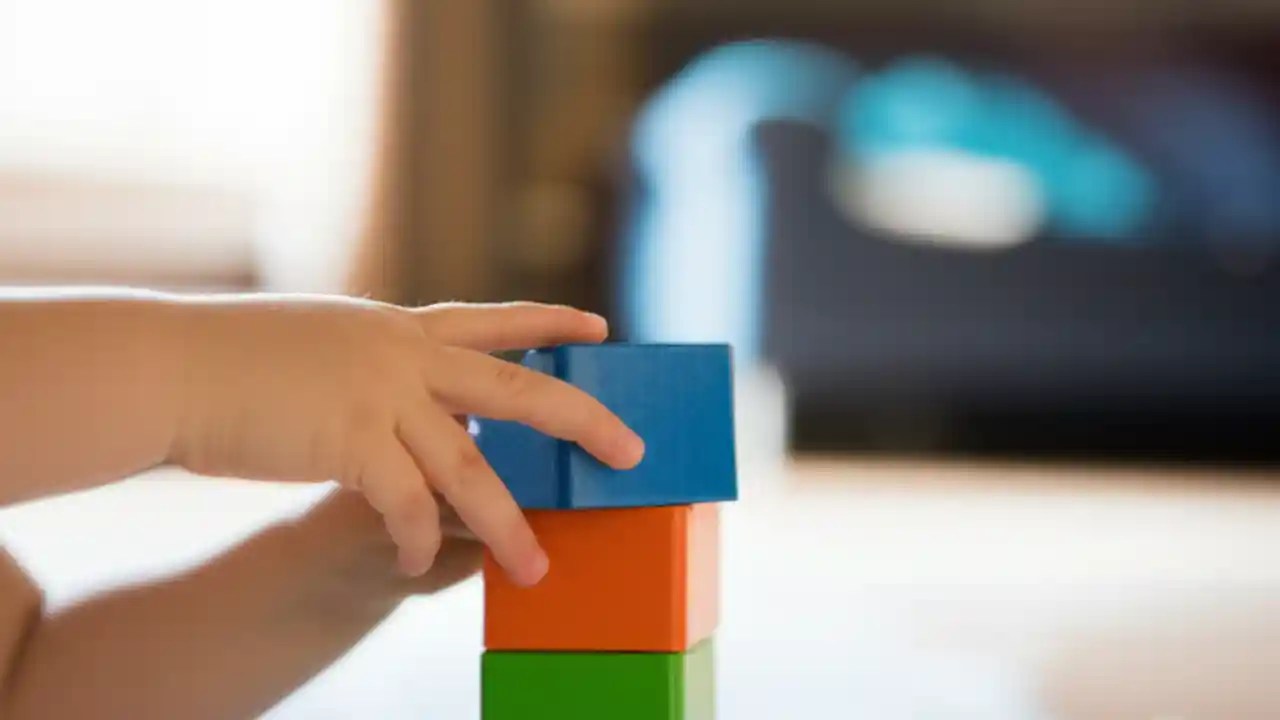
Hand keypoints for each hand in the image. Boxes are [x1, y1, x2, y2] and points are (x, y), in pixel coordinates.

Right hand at [169, 297, 644, 583]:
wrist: (170, 365)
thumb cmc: (235, 357)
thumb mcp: (324, 341)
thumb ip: (377, 361)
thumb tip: (413, 386)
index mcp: (401, 328)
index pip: (494, 318)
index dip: (551, 323)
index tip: (602, 330)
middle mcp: (405, 355)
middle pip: (517, 390)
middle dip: (581, 422)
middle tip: (630, 452)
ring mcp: (382, 395)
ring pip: (471, 468)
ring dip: (507, 525)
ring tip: (537, 568)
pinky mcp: (350, 440)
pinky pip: (405, 505)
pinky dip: (415, 540)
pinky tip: (413, 562)